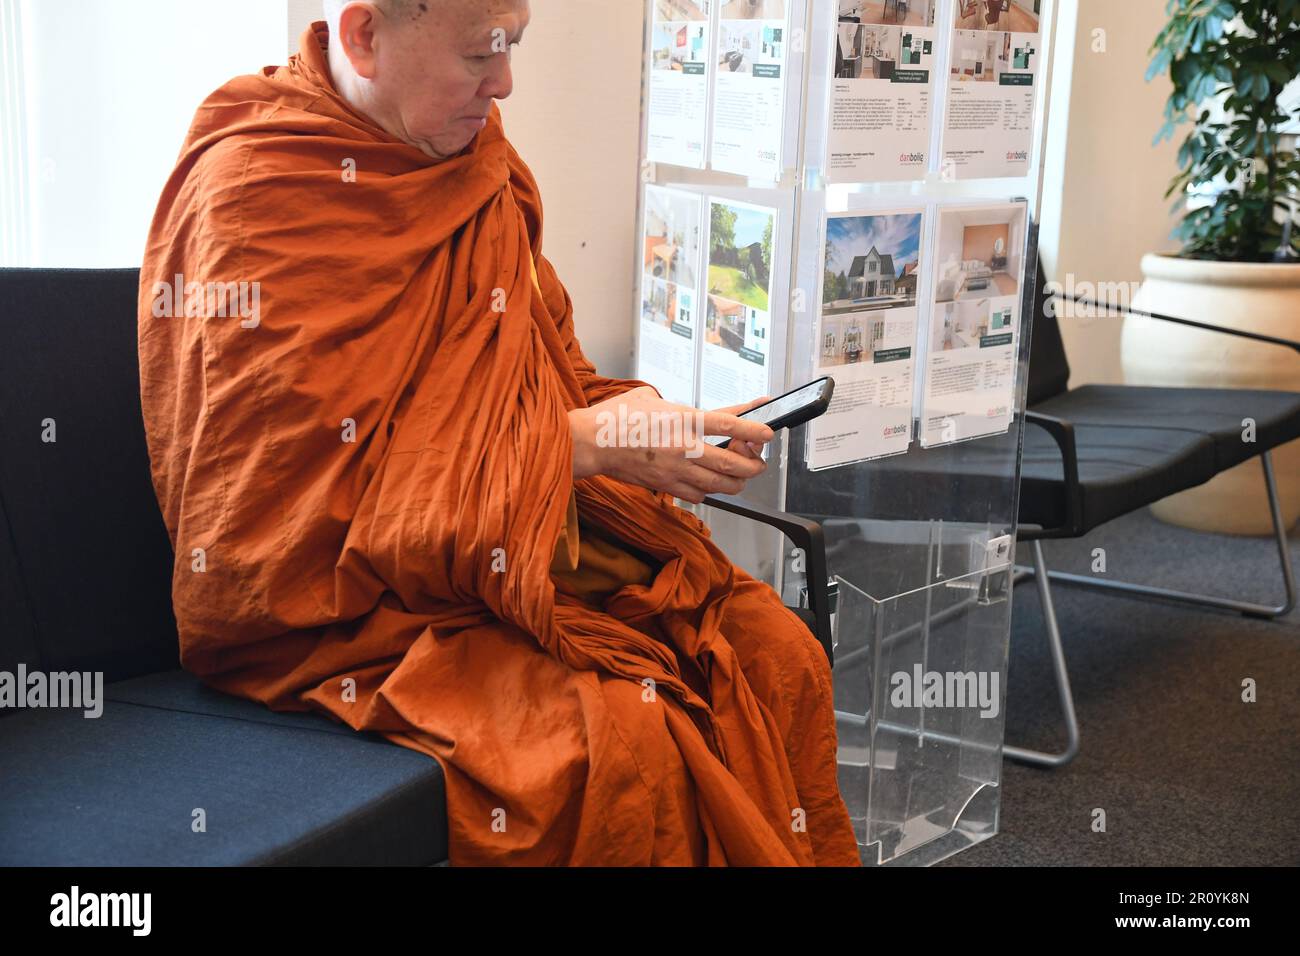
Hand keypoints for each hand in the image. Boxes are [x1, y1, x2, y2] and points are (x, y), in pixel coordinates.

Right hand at [568, 387, 774, 503]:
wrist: (590, 444)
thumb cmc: (615, 419)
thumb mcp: (651, 397)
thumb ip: (682, 406)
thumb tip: (704, 412)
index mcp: (681, 420)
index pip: (728, 425)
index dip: (754, 429)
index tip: (768, 431)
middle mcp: (683, 448)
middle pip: (734, 463)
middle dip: (754, 464)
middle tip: (757, 458)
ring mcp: (676, 471)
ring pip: (722, 485)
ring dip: (737, 480)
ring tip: (738, 471)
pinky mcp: (667, 487)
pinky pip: (701, 495)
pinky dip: (711, 490)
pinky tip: (709, 480)